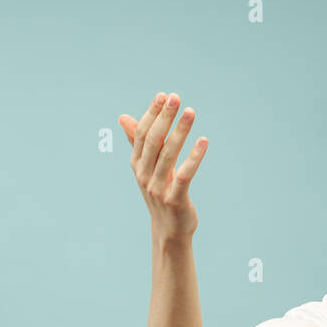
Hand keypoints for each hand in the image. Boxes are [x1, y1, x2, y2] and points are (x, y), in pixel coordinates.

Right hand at [119, 92, 208, 240]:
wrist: (169, 230)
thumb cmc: (160, 194)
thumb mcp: (148, 168)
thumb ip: (138, 142)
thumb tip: (123, 118)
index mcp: (138, 165)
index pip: (142, 135)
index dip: (152, 114)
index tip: (163, 96)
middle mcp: (144, 176)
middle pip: (153, 141)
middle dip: (164, 118)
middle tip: (176, 98)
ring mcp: (158, 189)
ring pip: (168, 155)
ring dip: (180, 132)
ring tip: (190, 112)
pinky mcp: (175, 200)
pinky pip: (184, 175)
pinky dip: (194, 157)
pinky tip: (203, 141)